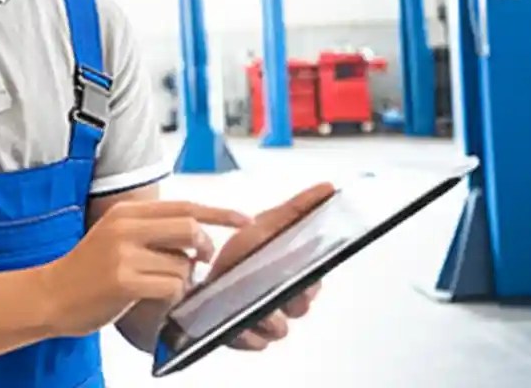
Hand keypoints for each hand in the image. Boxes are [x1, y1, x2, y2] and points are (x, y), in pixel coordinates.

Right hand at [38, 200, 250, 337]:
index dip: (219, 212)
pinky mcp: (123, 281)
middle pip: (189, 228)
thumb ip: (153, 231)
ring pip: (182, 264)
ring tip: (160, 285)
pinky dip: (172, 296)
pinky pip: (171, 287)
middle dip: (206, 248)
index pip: (184, 205)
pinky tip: (154, 297)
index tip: (244, 219)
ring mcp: (123, 253)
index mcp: (126, 212)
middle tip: (202, 263)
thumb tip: (199, 238)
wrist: (49, 295)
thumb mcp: (117, 237)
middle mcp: (125, 226)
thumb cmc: (88, 271)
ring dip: (183, 280)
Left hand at [210, 182, 335, 350]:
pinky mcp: (245, 337)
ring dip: (267, 317)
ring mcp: (266, 323)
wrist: (202, 268)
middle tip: (274, 286)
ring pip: (280, 329)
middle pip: (300, 309)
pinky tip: (236, 323)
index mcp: (296, 278)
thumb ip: (298, 208)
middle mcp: (286, 303)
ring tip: (250, 305)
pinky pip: (255, 343)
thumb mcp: (267, 224)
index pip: (315, 284)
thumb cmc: (240, 250)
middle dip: (289, 298)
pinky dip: (247, 334)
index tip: (299, 273)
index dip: (309, 281)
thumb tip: (328, 187)